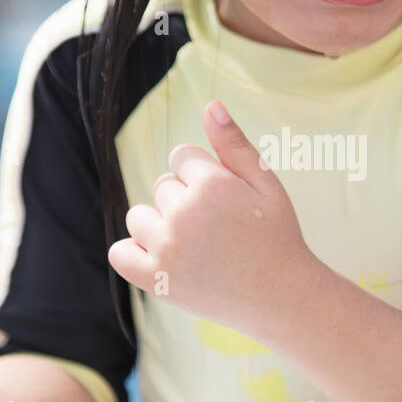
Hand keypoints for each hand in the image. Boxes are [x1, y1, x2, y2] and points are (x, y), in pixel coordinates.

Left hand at [108, 99, 318, 340]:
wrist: (281, 296)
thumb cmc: (277, 236)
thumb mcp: (266, 183)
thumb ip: (234, 144)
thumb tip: (210, 104)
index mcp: (211, 185)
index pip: (181, 157)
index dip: (204, 176)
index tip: (225, 200)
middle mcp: (183, 214)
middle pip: (162, 186)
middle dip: (185, 199)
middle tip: (218, 228)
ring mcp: (166, 249)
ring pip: (139, 216)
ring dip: (159, 224)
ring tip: (195, 244)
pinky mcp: (156, 281)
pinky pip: (120, 253)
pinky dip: (134, 252)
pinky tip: (163, 257)